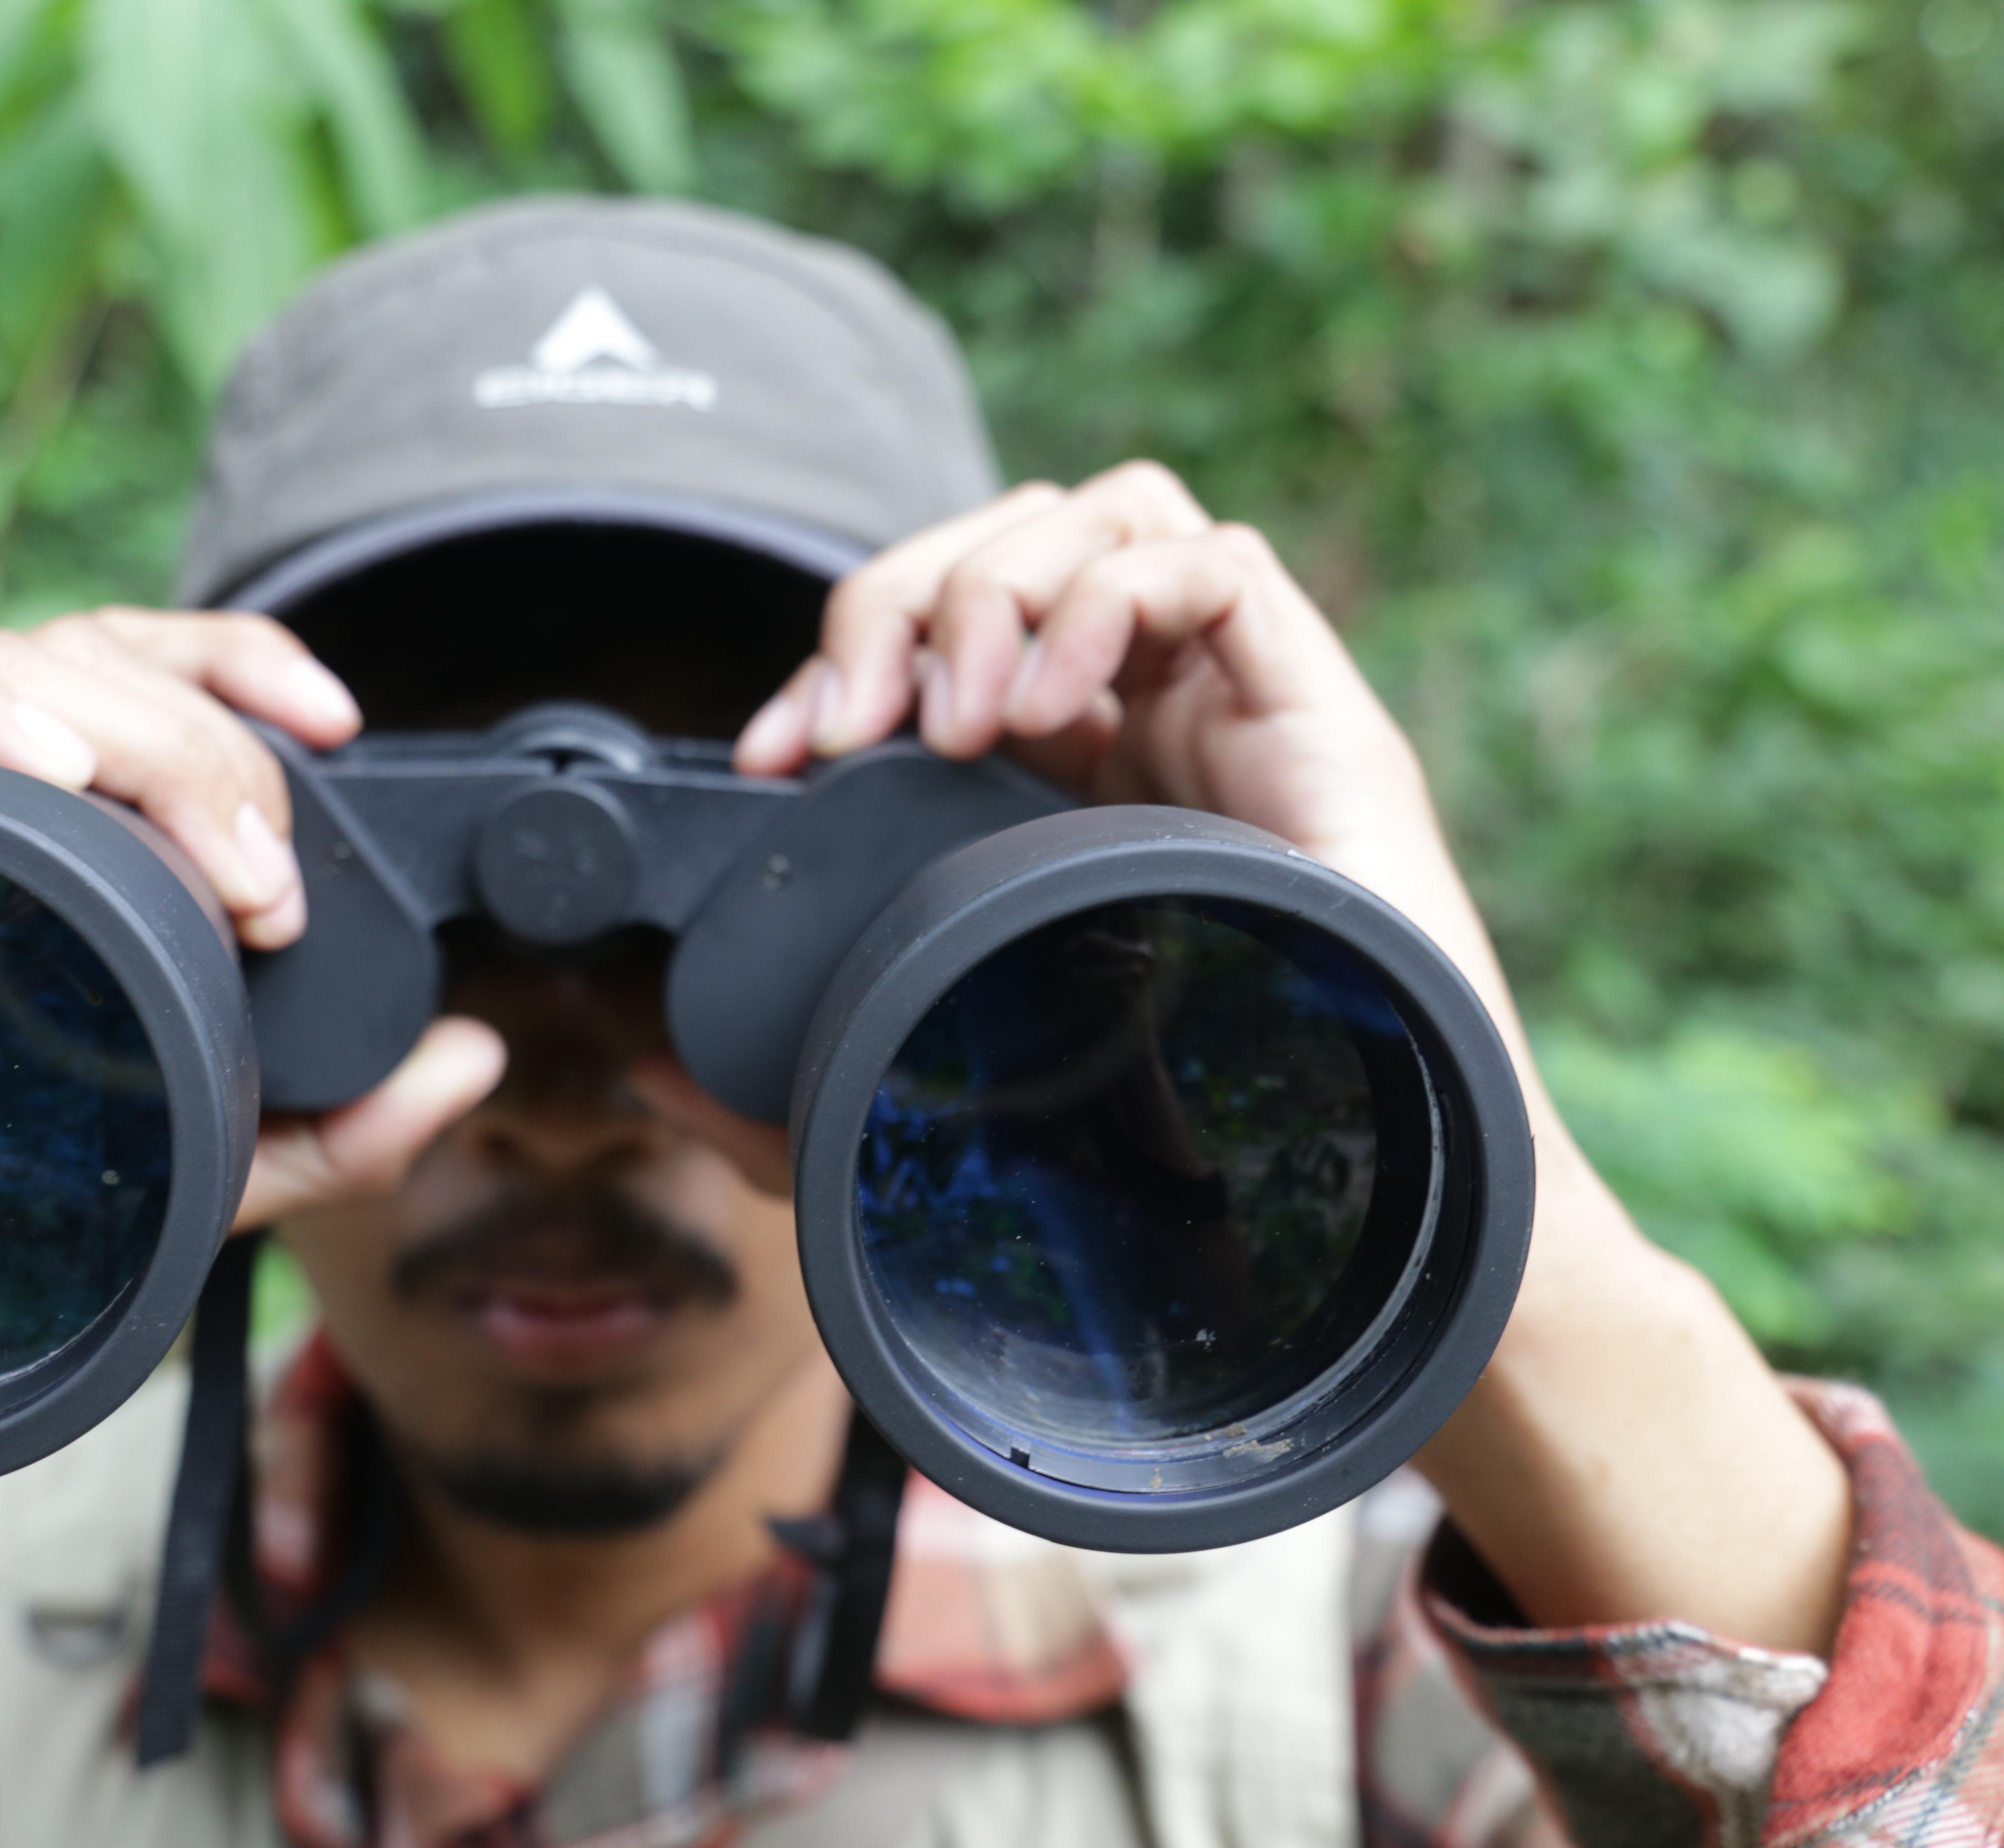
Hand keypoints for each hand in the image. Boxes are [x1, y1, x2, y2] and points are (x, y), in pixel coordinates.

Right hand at [0, 608, 505, 1235]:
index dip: (244, 663)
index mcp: (65, 823)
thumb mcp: (217, 1159)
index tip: (334, 724)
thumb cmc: (23, 1195)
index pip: (151, 668)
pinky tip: (43, 768)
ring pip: (0, 663)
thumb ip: (354, 1125)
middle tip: (261, 885)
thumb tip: (475, 1058)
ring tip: (186, 853)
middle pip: (93, 663)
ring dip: (118, 734)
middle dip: (207, 751)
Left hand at [738, 468, 1854, 1657]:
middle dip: (901, 598)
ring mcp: (1227, 696)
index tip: (774, 754)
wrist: (1358, 1178)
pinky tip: (1053, 713)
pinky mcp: (1313, 702)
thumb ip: (797, 1088)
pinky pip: (1211, 562)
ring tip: (959, 726)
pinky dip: (1107, 601)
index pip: (935, 628)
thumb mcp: (939, 1098)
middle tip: (856, 726)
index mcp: (1054, 770)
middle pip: (1007, 537)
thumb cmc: (1172, 1135)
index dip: (839, 655)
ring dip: (998, 589)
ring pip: (1101, 513)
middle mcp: (1138, 710)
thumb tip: (645, 1079)